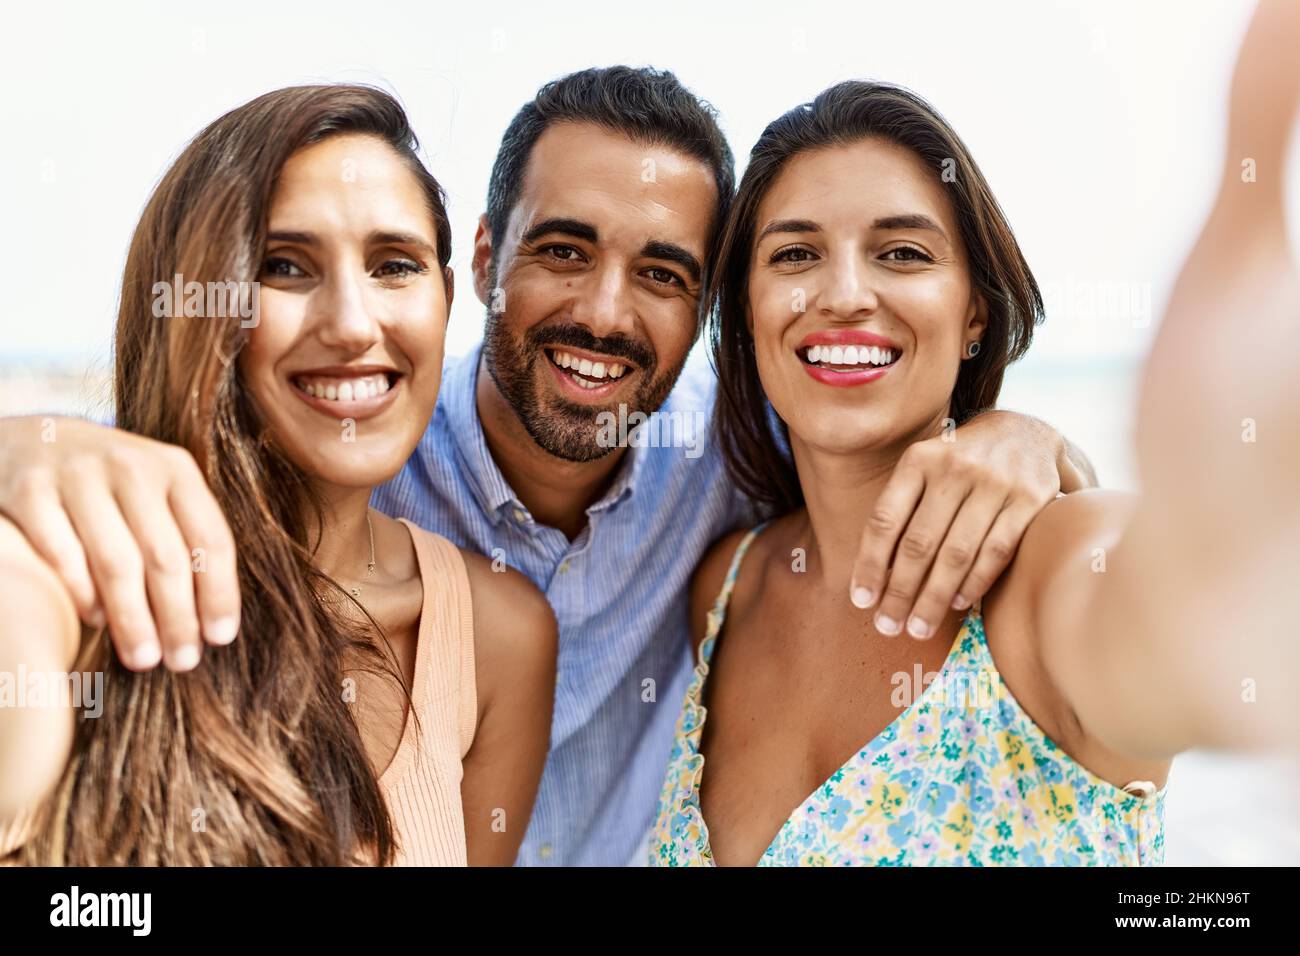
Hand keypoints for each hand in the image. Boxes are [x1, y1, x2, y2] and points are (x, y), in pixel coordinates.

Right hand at [0, 416, 238, 669]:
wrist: (32, 437)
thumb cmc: (110, 483)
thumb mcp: (156, 491)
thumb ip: (186, 535)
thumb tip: (216, 617)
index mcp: (175, 468)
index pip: (210, 538)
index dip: (220, 593)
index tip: (220, 638)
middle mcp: (131, 466)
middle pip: (166, 556)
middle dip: (177, 616)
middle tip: (182, 662)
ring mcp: (77, 475)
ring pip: (116, 561)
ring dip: (133, 618)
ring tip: (143, 658)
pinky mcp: (29, 490)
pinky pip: (61, 554)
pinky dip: (81, 593)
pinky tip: (95, 621)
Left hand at [849, 410, 1064, 637]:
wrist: (1026, 432)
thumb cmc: (960, 464)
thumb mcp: (925, 469)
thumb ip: (901, 511)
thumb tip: (874, 577)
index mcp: (919, 460)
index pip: (885, 519)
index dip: (870, 564)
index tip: (861, 601)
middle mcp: (955, 468)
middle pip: (919, 543)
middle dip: (900, 592)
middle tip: (888, 627)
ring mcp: (995, 482)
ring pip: (957, 553)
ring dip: (933, 598)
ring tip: (918, 628)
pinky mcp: (1030, 499)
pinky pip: (995, 551)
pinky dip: (974, 583)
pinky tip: (956, 604)